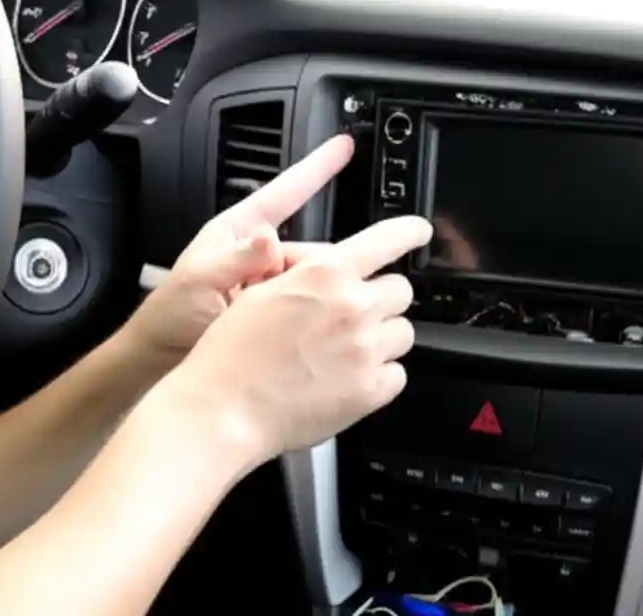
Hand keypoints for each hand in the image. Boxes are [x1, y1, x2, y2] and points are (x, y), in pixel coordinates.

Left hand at [122, 134, 356, 378]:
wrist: (163, 360)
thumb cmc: (169, 317)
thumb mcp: (197, 282)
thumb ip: (234, 260)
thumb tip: (267, 239)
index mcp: (239, 232)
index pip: (284, 192)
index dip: (317, 168)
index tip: (343, 146)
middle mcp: (260, 253)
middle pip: (313, 249)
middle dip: (319, 273)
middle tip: (295, 301)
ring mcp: (272, 281)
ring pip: (317, 279)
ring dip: (313, 298)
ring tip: (286, 321)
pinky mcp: (279, 307)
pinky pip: (311, 301)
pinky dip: (313, 313)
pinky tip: (301, 328)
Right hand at [166, 215, 432, 464]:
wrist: (222, 411)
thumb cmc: (231, 354)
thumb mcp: (261, 291)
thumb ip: (307, 274)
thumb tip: (331, 264)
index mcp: (326, 274)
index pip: (388, 239)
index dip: (409, 231)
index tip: (419, 230)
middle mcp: (354, 307)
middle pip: (400, 290)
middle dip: (380, 299)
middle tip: (350, 316)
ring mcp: (366, 349)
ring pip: (403, 332)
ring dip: (382, 337)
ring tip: (345, 351)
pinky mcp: (371, 389)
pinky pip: (397, 374)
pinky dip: (378, 376)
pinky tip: (346, 379)